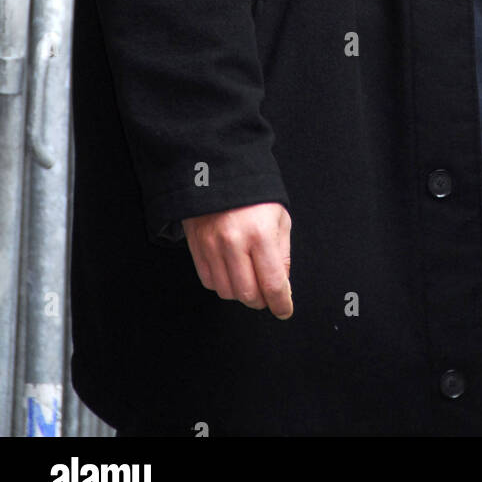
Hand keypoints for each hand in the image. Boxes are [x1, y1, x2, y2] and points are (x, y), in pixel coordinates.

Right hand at [182, 202, 292, 318]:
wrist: (220, 171)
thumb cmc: (255, 195)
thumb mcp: (280, 219)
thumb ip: (282, 255)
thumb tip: (282, 286)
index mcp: (260, 235)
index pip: (272, 284)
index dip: (281, 304)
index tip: (284, 310)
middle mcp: (234, 243)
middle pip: (248, 294)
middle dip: (261, 300)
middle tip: (267, 293)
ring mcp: (212, 246)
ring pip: (227, 292)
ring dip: (241, 293)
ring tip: (249, 279)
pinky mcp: (196, 246)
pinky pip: (209, 281)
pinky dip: (222, 284)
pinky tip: (231, 271)